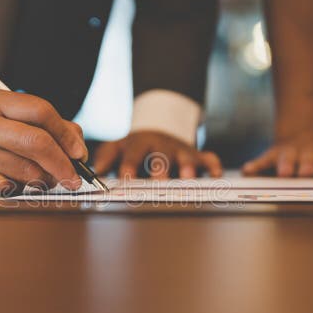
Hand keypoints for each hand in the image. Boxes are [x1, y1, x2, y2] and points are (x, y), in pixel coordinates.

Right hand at [0, 90, 87, 194]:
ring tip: (40, 180)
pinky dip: (17, 190)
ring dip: (42, 181)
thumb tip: (77, 149)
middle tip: (73, 179)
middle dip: (62, 164)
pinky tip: (13, 185)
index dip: (66, 135)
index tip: (79, 154)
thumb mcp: (13, 119)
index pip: (41, 111)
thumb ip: (51, 127)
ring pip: (25, 170)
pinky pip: (5, 188)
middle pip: (36, 142)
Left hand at [93, 131, 222, 178]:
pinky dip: (213, 166)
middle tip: (159, 181)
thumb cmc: (135, 148)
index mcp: (139, 144)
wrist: (158, 130)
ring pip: (185, 157)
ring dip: (187, 167)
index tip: (125, 178)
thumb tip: (96, 171)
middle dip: (160, 168)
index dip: (129, 166)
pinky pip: (209, 159)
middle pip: (160, 156)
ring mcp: (180, 150)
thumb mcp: (117, 148)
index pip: (132, 154)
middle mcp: (160, 146)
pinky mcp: (197, 156)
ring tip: (187, 178)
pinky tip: (216, 176)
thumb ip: (106, 158)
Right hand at [242, 136, 312, 176]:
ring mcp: (290, 153)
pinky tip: (248, 172)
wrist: (301, 137)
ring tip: (283, 173)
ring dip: (285, 164)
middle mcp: (310, 151)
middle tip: (305, 173)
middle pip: (309, 157)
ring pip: (287, 157)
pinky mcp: (273, 156)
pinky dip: (256, 166)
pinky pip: (263, 161)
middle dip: (307, 164)